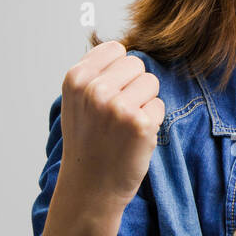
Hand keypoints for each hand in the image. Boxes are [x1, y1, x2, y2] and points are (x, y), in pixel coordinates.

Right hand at [56, 41, 164, 215]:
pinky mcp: (141, 124)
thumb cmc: (88, 142)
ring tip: (125, 125)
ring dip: (145, 103)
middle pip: (137, 64)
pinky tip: (134, 138)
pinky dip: (152, 122)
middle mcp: (95, 90)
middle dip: (134, 86)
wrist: (90, 187)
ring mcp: (118, 106)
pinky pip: (159, 106)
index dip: (118, 72)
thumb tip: (124, 48)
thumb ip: (96, 72)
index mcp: (76, 78)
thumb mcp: (77, 101)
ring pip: (151, 82)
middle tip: (117, 114)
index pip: (117, 49)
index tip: (108, 94)